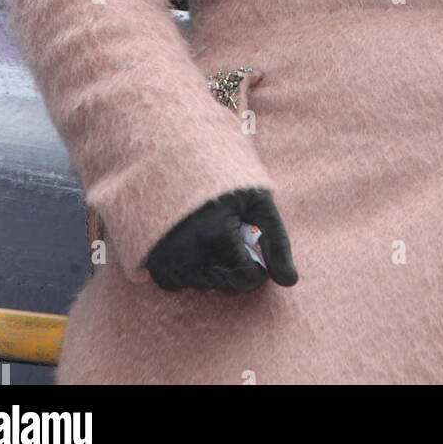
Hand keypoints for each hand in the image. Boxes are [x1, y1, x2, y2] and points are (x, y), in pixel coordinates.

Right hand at [145, 186, 298, 292]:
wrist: (178, 159)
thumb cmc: (226, 180)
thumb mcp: (258, 202)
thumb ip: (277, 242)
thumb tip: (291, 282)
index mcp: (215, 236)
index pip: (248, 278)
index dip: (258, 263)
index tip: (253, 240)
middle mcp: (186, 252)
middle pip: (225, 284)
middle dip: (234, 264)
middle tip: (229, 229)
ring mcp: (165, 259)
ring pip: (202, 284)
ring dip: (212, 266)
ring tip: (210, 230)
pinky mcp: (152, 263)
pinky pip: (177, 283)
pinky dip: (188, 268)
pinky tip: (191, 240)